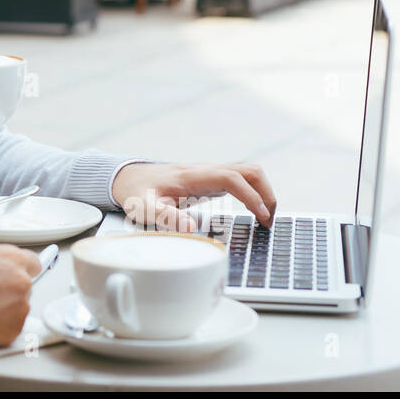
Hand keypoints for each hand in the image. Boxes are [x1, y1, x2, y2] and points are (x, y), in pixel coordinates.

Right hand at [0, 245, 38, 371]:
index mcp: (10, 260)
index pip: (31, 261)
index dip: (17, 267)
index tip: (8, 272)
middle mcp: (20, 285)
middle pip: (23, 286)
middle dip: (6, 288)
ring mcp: (17, 311)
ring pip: (16, 308)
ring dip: (2, 308)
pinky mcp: (9, 334)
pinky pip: (8, 327)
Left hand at [110, 161, 276, 230]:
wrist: (130, 177)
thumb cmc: (138, 192)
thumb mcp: (145, 207)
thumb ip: (166, 217)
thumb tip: (190, 228)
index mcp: (192, 176)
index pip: (231, 178)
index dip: (251, 196)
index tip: (262, 217)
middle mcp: (206, 170)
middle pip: (249, 170)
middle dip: (266, 193)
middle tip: (269, 222)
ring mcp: (211, 173)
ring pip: (248, 173)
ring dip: (264, 192)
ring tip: (266, 220)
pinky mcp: (212, 179)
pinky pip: (242, 180)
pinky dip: (255, 193)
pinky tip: (256, 212)